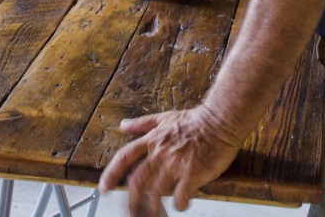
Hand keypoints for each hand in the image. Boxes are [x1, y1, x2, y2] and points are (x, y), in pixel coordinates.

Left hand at [98, 106, 243, 215]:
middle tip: (131, 214)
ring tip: (157, 215)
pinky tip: (183, 204)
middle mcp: (160, 152)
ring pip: (156, 192)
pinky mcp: (193, 173)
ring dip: (155, 208)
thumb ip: (142, 124)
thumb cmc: (195, 120)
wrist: (221, 120)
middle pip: (137, 181)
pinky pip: (181, 196)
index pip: (124, 158)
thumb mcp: (164, 118)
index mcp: (152, 140)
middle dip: (130, 201)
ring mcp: (176, 163)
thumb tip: (122, 126)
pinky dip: (180, 205)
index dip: (111, 173)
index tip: (104, 188)